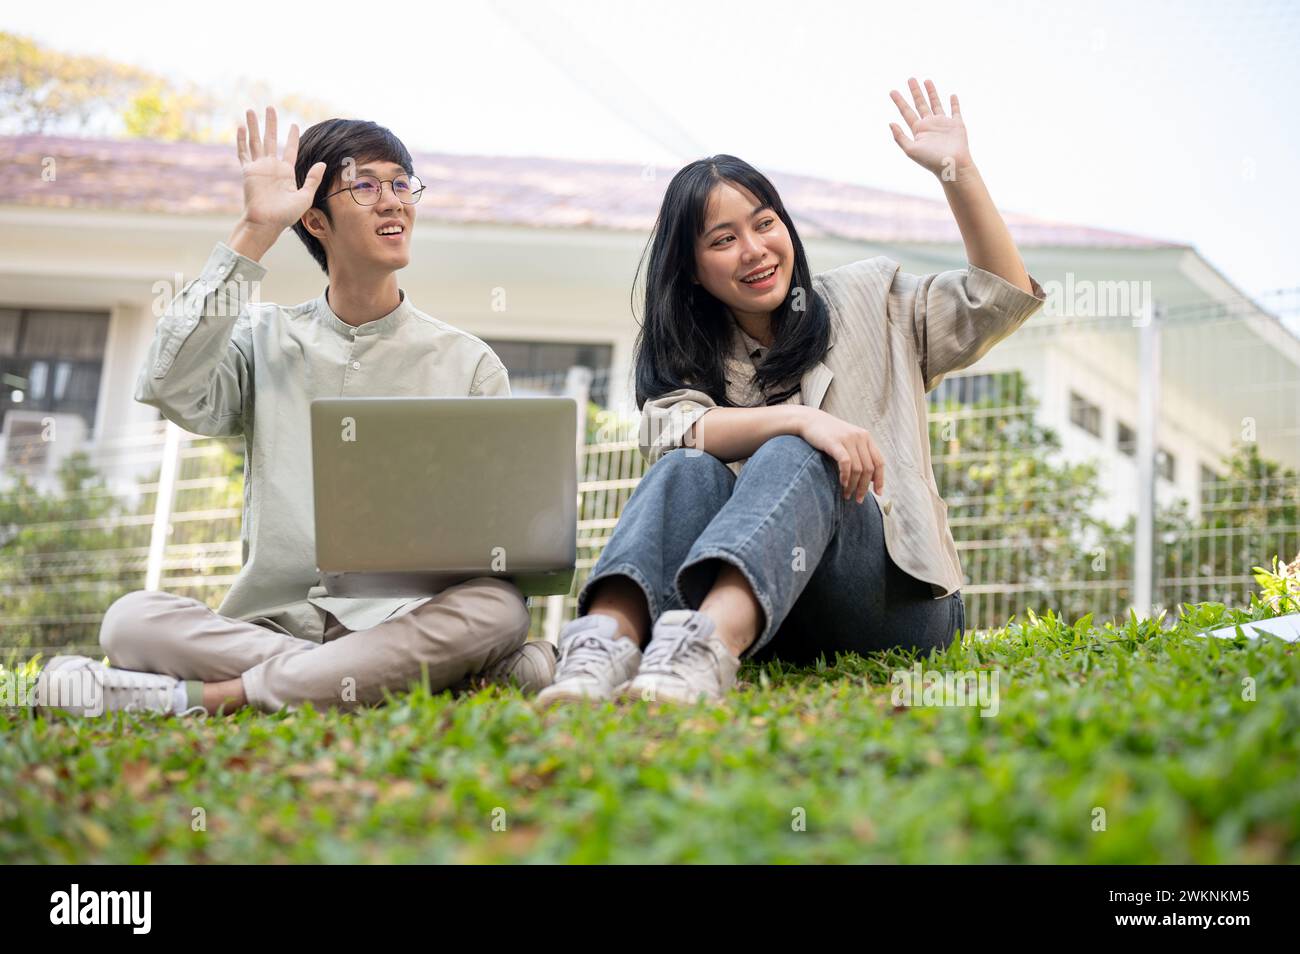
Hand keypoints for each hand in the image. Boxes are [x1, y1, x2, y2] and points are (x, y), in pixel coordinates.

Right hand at [235, 106, 325, 234]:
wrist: (267, 223)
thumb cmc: (286, 215)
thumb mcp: (305, 196)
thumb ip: (312, 179)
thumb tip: (322, 163)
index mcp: (286, 172)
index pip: (289, 149)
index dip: (291, 136)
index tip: (293, 124)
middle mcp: (272, 167)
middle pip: (270, 139)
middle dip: (270, 123)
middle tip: (270, 107)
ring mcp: (259, 168)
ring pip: (255, 141)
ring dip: (253, 126)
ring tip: (251, 109)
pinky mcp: (247, 171)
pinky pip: (243, 153)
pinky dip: (241, 140)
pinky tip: (241, 127)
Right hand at [797, 408, 884, 503]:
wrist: (809, 420)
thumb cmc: (828, 434)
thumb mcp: (848, 441)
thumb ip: (859, 455)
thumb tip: (870, 479)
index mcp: (866, 437)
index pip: (879, 462)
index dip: (880, 479)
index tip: (878, 493)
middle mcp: (860, 437)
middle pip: (869, 468)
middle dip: (864, 487)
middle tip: (859, 499)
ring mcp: (848, 439)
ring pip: (858, 468)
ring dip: (854, 485)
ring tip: (847, 495)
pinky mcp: (835, 442)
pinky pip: (845, 463)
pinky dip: (845, 476)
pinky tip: (842, 483)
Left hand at [888, 78, 972, 179]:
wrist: (952, 166)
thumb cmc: (931, 160)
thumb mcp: (911, 150)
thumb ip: (900, 137)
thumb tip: (890, 123)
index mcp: (918, 130)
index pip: (906, 112)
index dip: (899, 101)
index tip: (892, 91)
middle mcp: (929, 125)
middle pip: (920, 104)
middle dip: (915, 92)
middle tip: (910, 79)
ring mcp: (943, 124)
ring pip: (936, 104)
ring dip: (932, 93)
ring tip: (927, 81)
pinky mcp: (957, 124)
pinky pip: (955, 111)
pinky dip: (954, 103)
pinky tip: (952, 95)